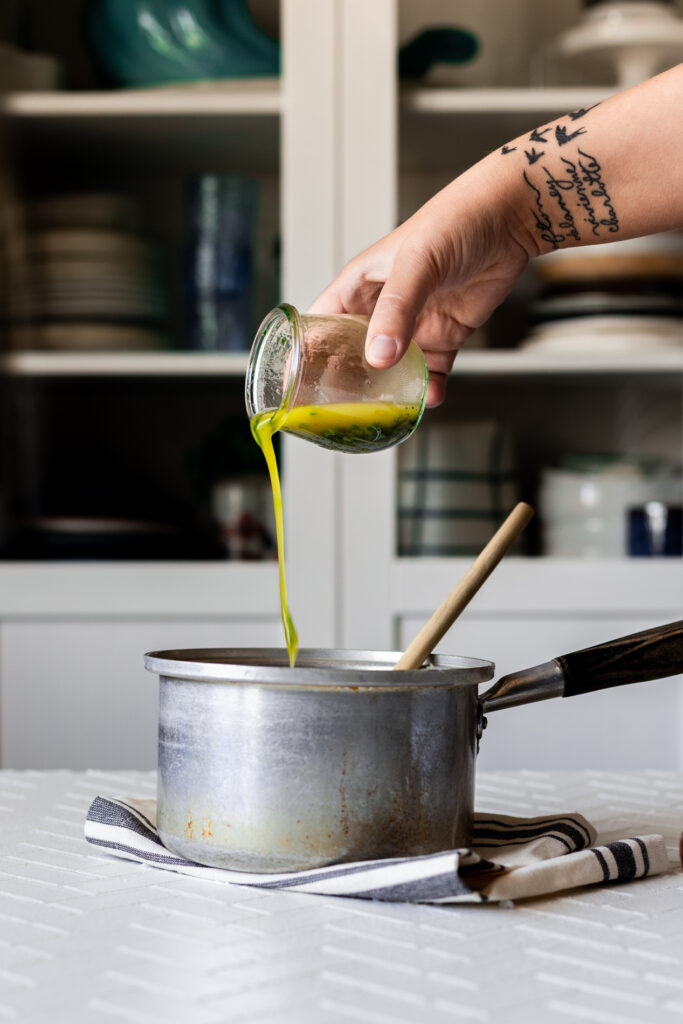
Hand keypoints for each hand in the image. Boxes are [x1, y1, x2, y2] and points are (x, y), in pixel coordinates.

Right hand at [309, 161, 532, 405]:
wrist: (509, 220)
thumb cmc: (455, 222)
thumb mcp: (417, 263)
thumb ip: (397, 309)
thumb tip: (378, 356)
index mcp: (359, 286)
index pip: (322, 324)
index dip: (308, 354)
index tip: (300, 385)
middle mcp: (382, 310)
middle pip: (354, 356)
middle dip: (350, 384)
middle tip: (346, 413)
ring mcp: (413, 326)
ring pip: (393, 371)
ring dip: (393, 392)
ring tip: (391, 413)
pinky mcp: (444, 336)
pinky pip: (431, 372)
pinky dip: (430, 388)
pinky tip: (431, 397)